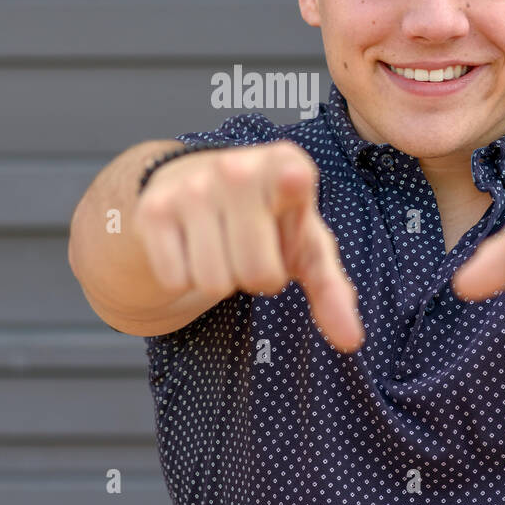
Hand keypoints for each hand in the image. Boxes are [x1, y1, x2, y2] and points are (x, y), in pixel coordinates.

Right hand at [133, 141, 364, 351]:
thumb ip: (332, 291)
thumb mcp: (307, 245)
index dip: (292, 192)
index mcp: (286, 164)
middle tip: (256, 251)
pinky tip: (195, 246)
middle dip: (261, 278)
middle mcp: (237, 167)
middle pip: (258, 273)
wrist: (194, 185)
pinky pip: (176, 279)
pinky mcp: (153, 210)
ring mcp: (191, 187)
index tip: (292, 181)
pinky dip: (187, 276)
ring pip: (214, 283)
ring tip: (227, 248)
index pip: (294, 179)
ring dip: (223, 280)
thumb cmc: (268, 220)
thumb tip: (350, 340)